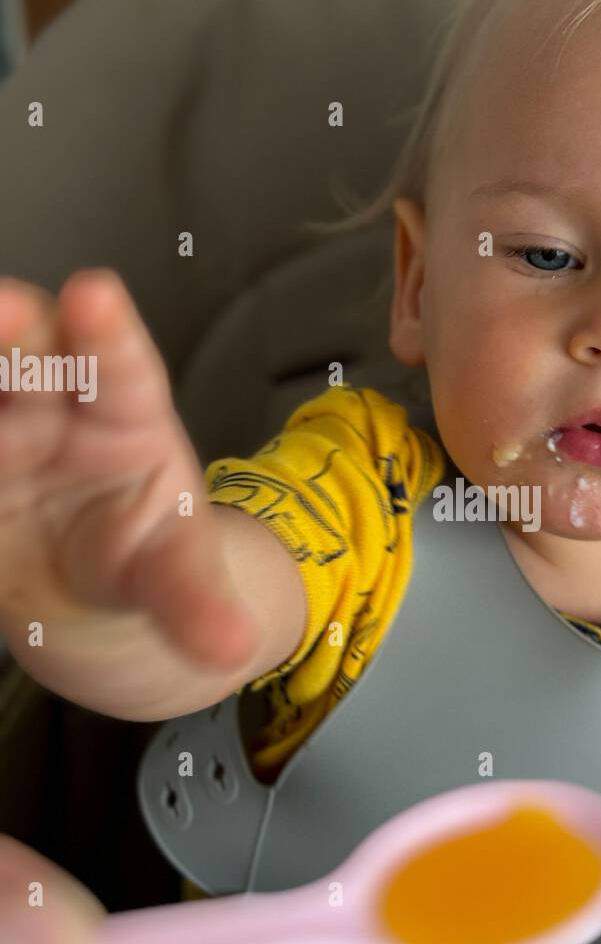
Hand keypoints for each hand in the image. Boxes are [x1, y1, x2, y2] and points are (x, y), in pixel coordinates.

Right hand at [0, 269, 257, 669]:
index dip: (109, 334)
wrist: (87, 594)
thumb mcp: (178, 585)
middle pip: (30, 358)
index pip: (124, 372)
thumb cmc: (144, 562)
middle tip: (1, 311)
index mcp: (129, 423)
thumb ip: (198, 608)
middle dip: (9, 332)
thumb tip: (234, 649)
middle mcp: (55, 411)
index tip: (95, 294)